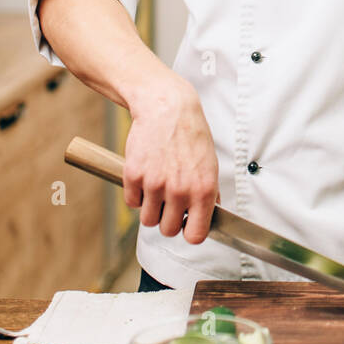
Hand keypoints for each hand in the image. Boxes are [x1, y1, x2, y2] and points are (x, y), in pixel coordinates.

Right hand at [123, 77, 219, 243]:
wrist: (167, 107)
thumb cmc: (190, 134)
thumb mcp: (210, 163)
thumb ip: (209, 193)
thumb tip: (210, 214)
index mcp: (203, 190)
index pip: (195, 236)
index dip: (189, 233)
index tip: (186, 226)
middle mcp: (180, 190)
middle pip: (167, 231)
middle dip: (167, 220)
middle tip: (169, 203)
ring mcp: (155, 184)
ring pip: (148, 220)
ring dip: (151, 208)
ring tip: (158, 188)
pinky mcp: (134, 175)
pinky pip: (132, 202)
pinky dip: (137, 194)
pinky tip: (146, 176)